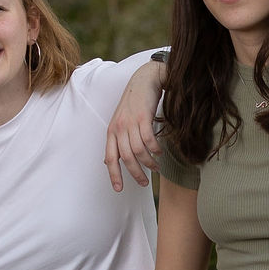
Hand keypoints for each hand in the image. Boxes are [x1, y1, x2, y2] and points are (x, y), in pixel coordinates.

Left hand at [104, 62, 166, 190]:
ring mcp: (130, 123)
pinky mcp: (143, 117)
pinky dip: (155, 149)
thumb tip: (109, 161)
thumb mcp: (121, 122)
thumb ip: (117, 140)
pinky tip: (159, 152)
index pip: (110, 158)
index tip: (118, 189)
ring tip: (156, 167)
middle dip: (136, 174)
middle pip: (126, 158)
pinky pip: (148, 140)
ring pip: (138, 151)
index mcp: (112, 132)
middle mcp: (119, 128)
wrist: (144, 80)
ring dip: (149, 163)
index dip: (114, 175)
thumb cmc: (134, 103)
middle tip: (144, 183)